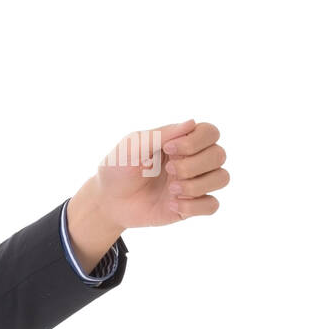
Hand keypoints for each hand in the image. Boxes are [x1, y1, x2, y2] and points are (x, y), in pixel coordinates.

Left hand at [91, 120, 228, 228]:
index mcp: (180, 142)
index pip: (210, 132)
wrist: (107, 201)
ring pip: (222, 178)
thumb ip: (160, 135)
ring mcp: (193, 183)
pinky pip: (212, 205)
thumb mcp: (132, 147)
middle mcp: (192, 160)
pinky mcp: (190, 206)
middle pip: (219, 155)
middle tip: (168, 170)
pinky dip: (194, 205)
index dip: (196, 141)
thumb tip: (192, 122)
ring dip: (197, 185)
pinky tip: (172, 205)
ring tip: (171, 190)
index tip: (168, 149)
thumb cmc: (118, 169)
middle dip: (194, 164)